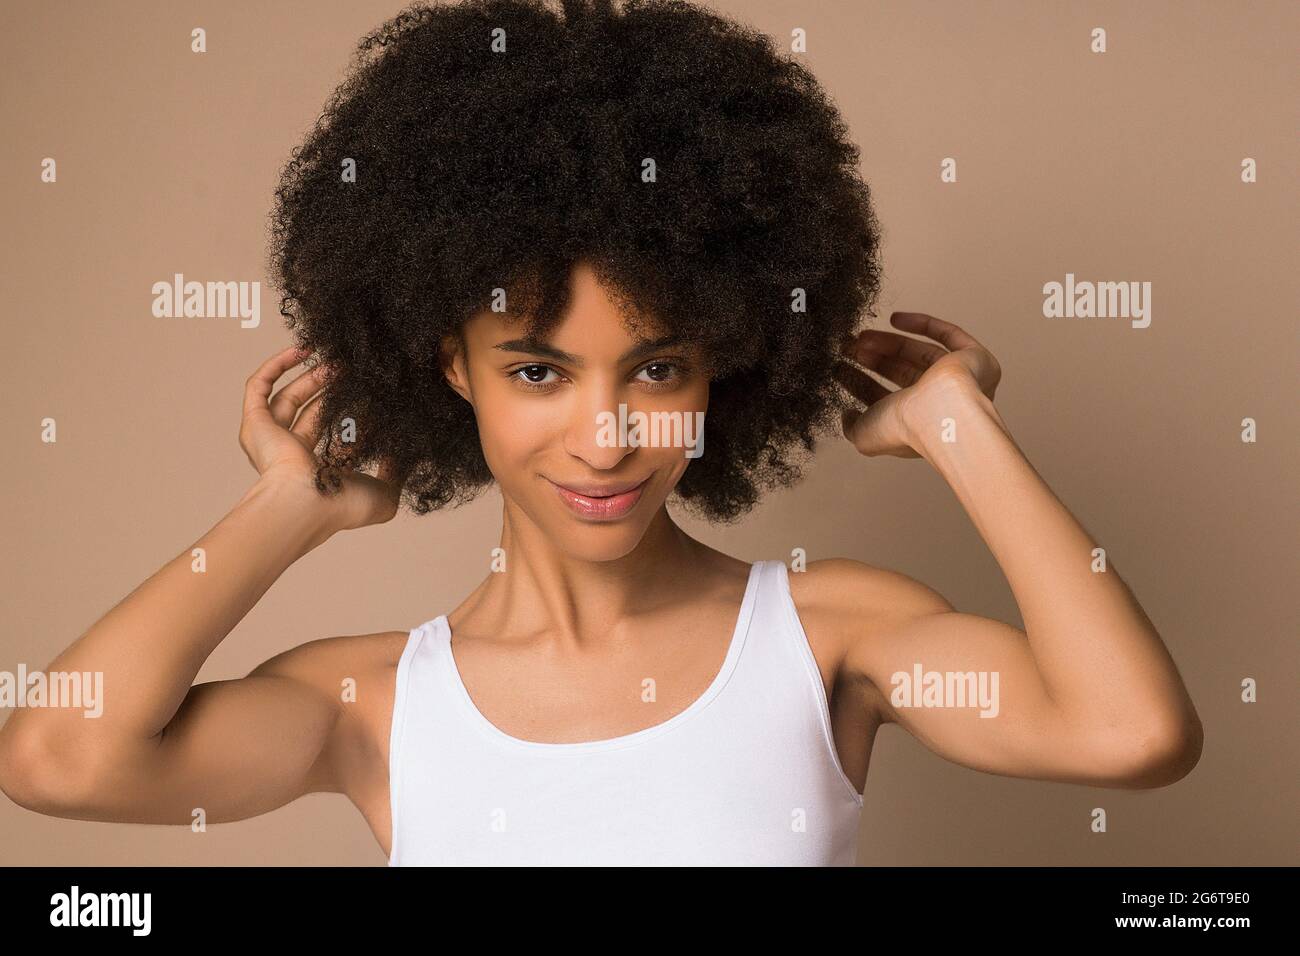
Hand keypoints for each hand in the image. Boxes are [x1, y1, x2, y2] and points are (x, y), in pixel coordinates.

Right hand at [237, 345, 401, 532]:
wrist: (305, 503)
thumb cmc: (342, 504)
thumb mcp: (385, 493)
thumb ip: (397, 472)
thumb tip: (407, 454)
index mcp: (319, 472)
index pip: (339, 438)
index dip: (358, 418)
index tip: (377, 400)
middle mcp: (291, 455)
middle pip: (312, 412)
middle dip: (333, 390)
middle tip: (353, 371)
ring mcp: (271, 439)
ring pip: (289, 397)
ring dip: (312, 376)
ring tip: (338, 361)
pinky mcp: (254, 424)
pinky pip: (258, 387)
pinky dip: (276, 366)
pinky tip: (300, 349)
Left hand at [833, 312, 1001, 457]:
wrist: (939, 413)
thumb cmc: (905, 429)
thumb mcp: (864, 435)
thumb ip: (850, 426)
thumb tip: (845, 414)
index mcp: (916, 424)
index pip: (885, 399)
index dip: (861, 382)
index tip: (841, 368)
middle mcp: (939, 403)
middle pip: (901, 374)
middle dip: (873, 359)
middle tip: (848, 348)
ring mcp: (959, 381)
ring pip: (921, 353)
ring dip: (888, 343)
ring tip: (860, 337)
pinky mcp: (975, 359)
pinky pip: (949, 335)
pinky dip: (922, 324)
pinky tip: (895, 318)